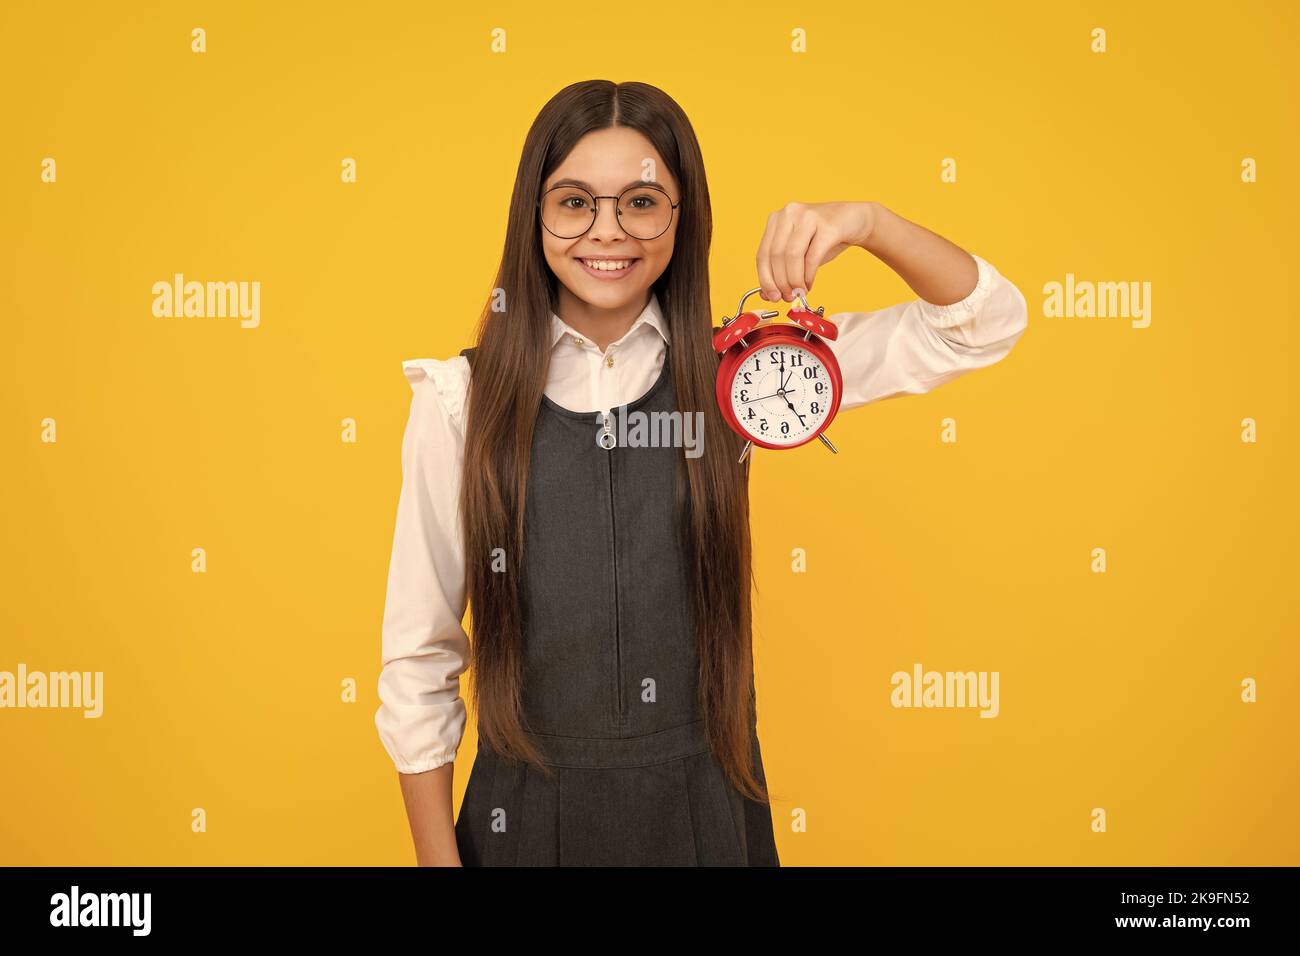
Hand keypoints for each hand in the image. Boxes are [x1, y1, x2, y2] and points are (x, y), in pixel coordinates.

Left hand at [756, 201, 875, 301]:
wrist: (854, 220)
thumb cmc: (824, 237)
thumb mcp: (799, 253)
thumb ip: (781, 270)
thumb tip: (766, 295)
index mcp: (776, 219)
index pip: (762, 254)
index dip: (765, 280)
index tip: (771, 297)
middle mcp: (789, 213)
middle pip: (776, 256)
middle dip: (781, 283)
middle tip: (788, 298)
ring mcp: (808, 216)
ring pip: (792, 256)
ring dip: (794, 281)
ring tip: (799, 293)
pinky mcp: (827, 225)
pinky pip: (812, 256)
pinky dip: (808, 275)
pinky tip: (809, 284)